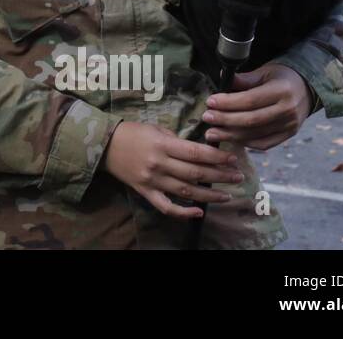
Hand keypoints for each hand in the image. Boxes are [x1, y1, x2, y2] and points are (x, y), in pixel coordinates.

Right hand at [102, 121, 243, 219]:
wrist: (104, 145)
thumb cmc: (132, 132)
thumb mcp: (155, 128)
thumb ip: (176, 140)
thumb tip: (198, 150)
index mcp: (162, 144)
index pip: (195, 153)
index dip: (217, 157)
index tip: (233, 159)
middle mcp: (159, 164)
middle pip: (195, 173)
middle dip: (220, 176)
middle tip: (238, 177)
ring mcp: (153, 181)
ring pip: (186, 192)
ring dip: (209, 195)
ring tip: (227, 195)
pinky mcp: (145, 192)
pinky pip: (166, 207)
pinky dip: (183, 213)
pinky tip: (198, 213)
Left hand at [201, 64, 312, 150]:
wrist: (306, 90)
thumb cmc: (280, 78)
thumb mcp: (264, 72)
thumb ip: (244, 79)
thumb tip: (222, 78)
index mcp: (282, 91)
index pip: (250, 100)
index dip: (228, 103)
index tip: (210, 102)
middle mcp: (288, 110)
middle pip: (251, 120)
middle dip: (225, 120)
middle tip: (207, 118)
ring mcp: (290, 125)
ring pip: (255, 134)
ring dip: (230, 135)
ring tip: (211, 133)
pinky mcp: (289, 135)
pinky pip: (264, 143)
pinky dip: (245, 142)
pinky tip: (230, 138)